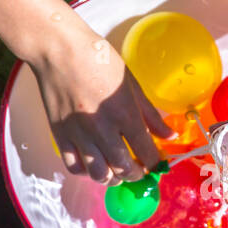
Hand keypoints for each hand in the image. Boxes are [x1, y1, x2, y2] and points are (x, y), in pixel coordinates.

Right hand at [27, 23, 174, 182]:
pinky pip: (74, 167)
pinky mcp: (60, 135)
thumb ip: (150, 114)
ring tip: (117, 170)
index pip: (146, 152)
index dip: (155, 163)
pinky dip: (87, 172)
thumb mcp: (130, 83)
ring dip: (113, 178)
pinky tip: (94, 164)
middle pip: (124, 169)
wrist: (58, 49)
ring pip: (99, 175)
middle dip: (136, 174)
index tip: (157, 164)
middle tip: (138, 169)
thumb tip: (169, 135)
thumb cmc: (97, 59)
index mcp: (124, 113)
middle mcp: (102, 128)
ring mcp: (79, 134)